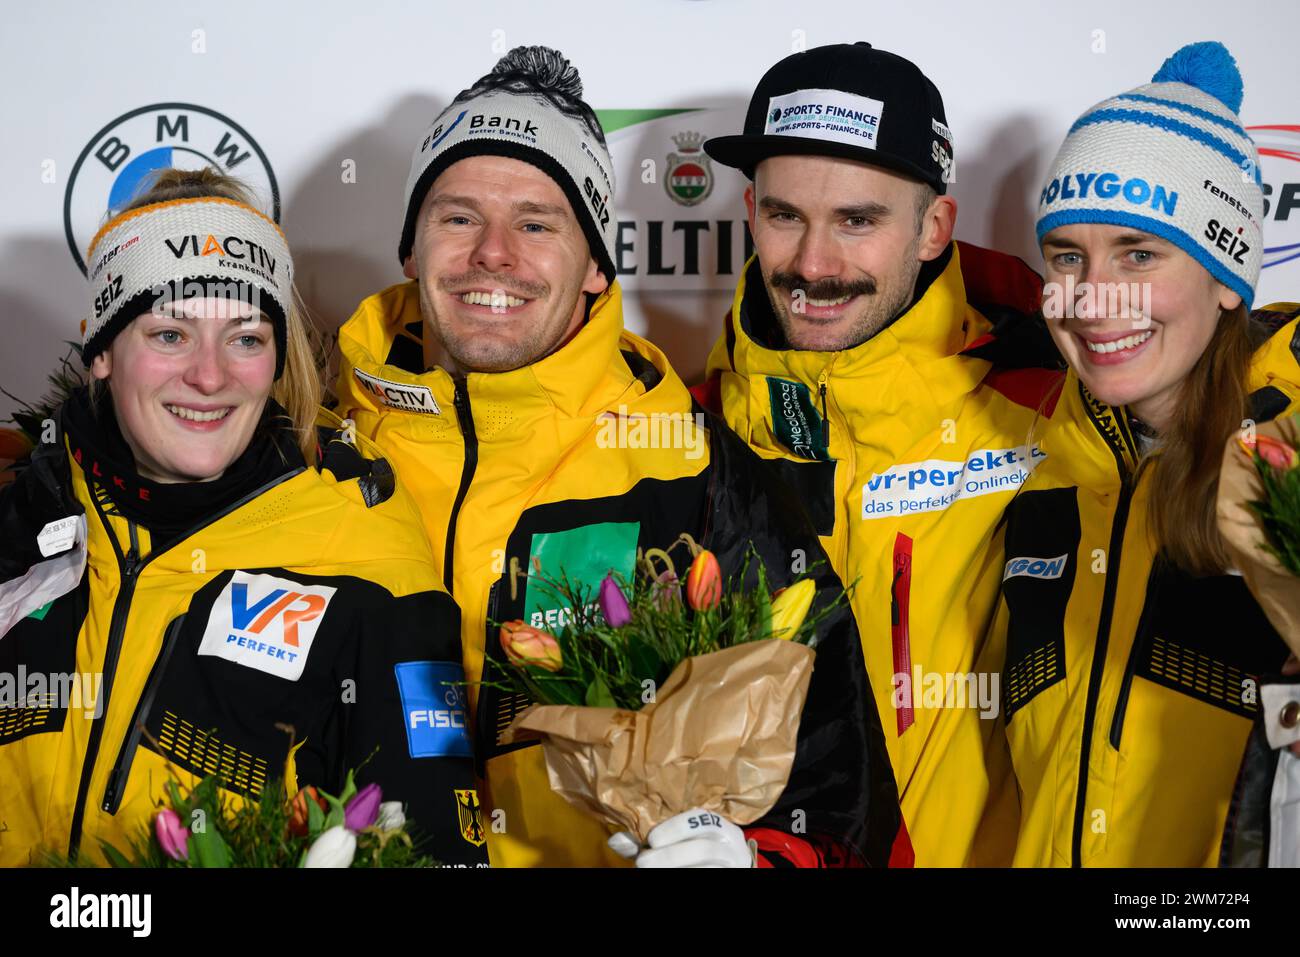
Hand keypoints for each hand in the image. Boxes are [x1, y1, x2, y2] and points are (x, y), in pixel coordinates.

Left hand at [608, 809, 754, 867]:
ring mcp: (734, 865)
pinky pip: (710, 876)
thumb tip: (616, 841)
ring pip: (707, 866)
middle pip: (705, 848)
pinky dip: (686, 876)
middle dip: (671, 855)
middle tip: (642, 862)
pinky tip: (666, 879)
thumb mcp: (684, 842)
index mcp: (722, 826)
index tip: (651, 839)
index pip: (703, 818)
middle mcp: (733, 846)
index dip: (677, 827)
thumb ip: (655, 841)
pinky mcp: (732, 877)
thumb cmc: (700, 854)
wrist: (727, 868)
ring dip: (676, 868)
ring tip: (651, 872)